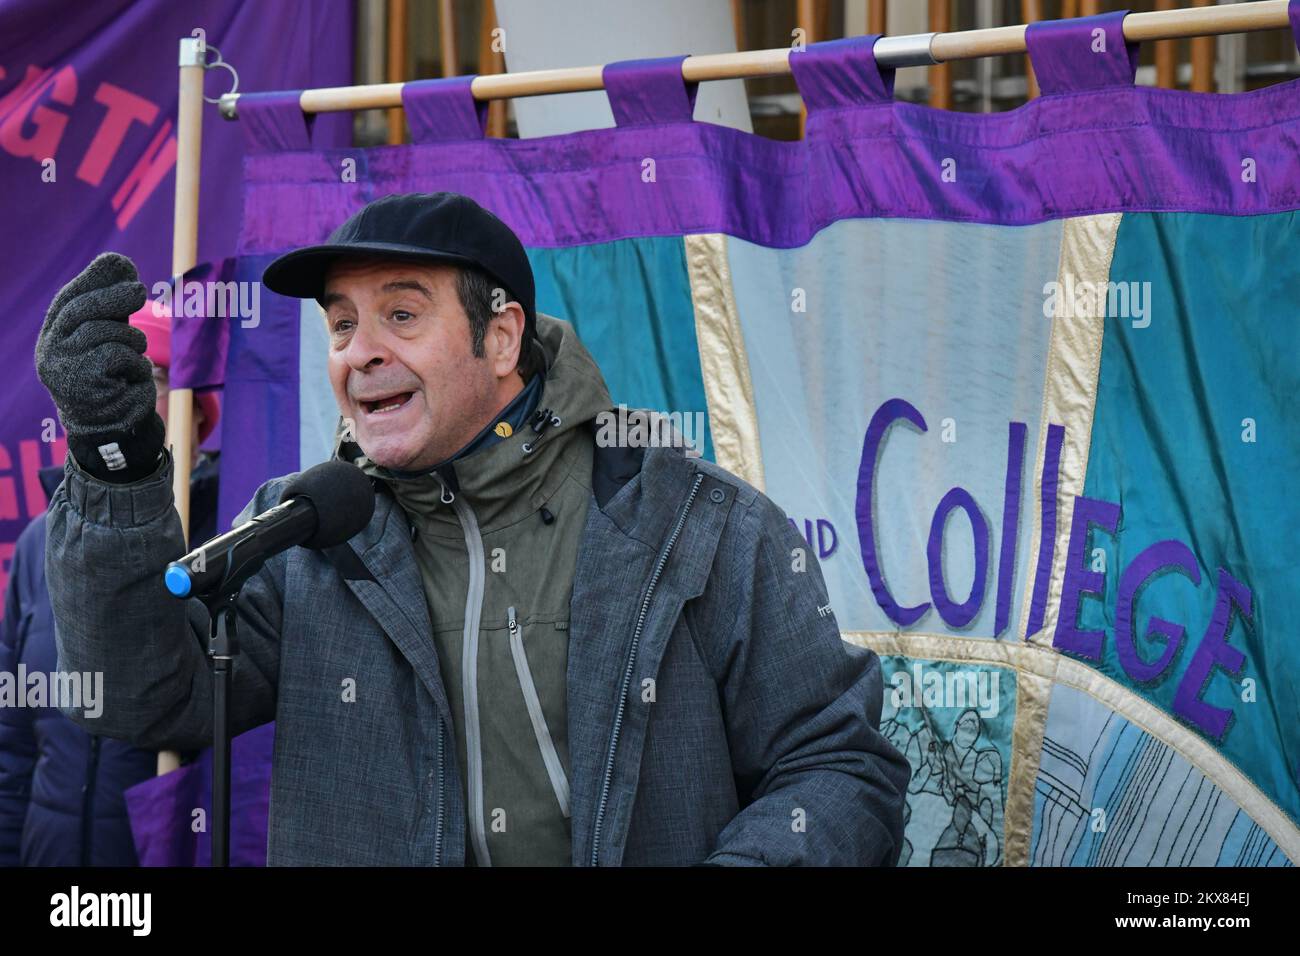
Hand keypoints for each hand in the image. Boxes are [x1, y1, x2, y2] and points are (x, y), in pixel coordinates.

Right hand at [35, 253, 164, 481]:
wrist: (111, 425)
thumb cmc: (111, 375)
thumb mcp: (109, 335)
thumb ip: (111, 303)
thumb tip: (119, 261)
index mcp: (53, 334)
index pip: (68, 299)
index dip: (95, 280)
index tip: (121, 263)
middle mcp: (49, 349)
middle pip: (80, 310)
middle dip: (114, 296)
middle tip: (140, 290)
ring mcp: (61, 366)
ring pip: (104, 332)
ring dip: (132, 340)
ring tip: (136, 354)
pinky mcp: (80, 381)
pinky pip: (115, 355)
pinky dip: (134, 361)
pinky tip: (133, 374)